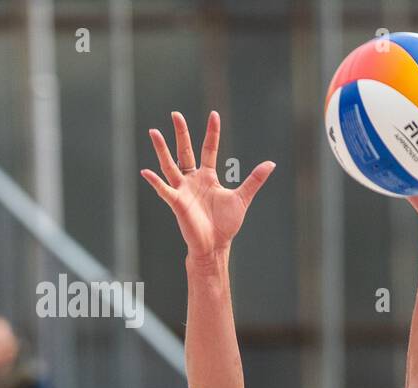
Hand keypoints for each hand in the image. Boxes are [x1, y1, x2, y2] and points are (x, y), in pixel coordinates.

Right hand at [141, 111, 274, 259]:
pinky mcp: (177, 203)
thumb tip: (271, 164)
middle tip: (175, 113)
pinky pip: (164, 190)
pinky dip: (155, 182)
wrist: (215, 245)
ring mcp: (183, 190)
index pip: (209, 149)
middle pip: (185, 151)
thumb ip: (254, 180)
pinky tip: (146, 172)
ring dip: (162, 150)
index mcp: (208, 176)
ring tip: (153, 131)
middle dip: (181, 133)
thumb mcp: (242, 198)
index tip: (214, 114)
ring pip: (170, 165)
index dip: (212, 133)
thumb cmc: (226, 224)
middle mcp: (193, 179)